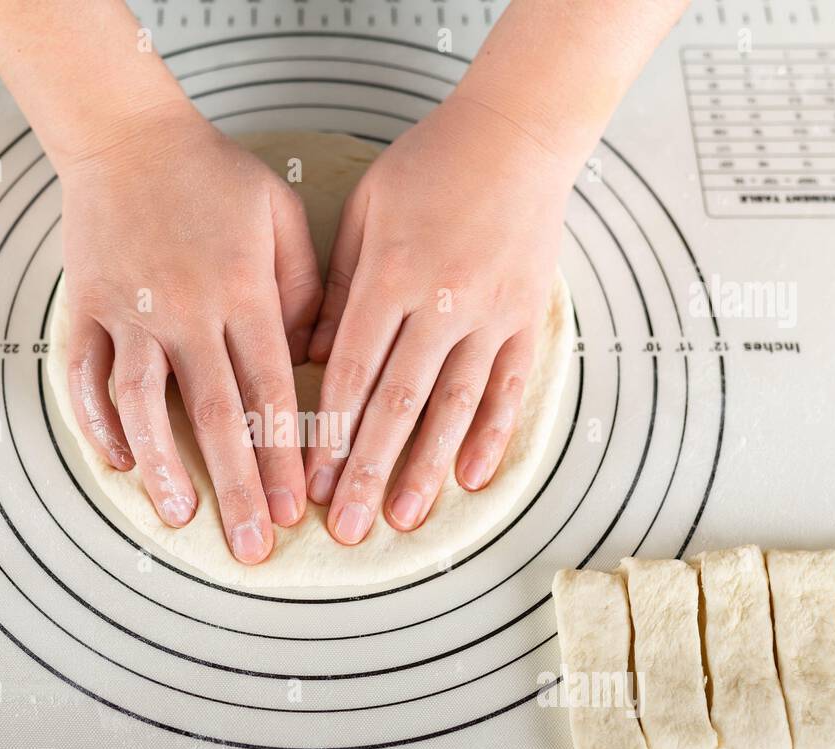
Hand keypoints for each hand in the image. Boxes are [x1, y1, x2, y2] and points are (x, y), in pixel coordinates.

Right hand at [60, 102, 322, 563]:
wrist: (126, 134)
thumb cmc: (214, 176)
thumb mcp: (282, 215)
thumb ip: (305, 288)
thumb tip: (312, 358)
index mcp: (242, 290)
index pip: (271, 391)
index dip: (285, 457)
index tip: (297, 509)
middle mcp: (185, 309)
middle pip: (215, 413)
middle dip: (237, 486)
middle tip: (252, 546)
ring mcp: (129, 311)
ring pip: (143, 404)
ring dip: (162, 466)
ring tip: (179, 519)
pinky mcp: (85, 307)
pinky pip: (84, 375)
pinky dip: (96, 422)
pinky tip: (117, 463)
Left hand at [304, 95, 572, 543]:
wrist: (517, 135)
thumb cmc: (427, 166)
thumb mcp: (362, 211)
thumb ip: (336, 287)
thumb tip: (310, 356)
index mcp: (390, 275)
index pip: (354, 371)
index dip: (330, 432)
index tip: (308, 481)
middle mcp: (441, 302)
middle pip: (399, 403)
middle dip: (369, 470)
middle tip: (346, 527)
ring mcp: (490, 314)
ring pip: (454, 406)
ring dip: (427, 468)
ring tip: (404, 519)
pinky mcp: (526, 318)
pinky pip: (509, 386)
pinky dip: (491, 434)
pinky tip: (471, 478)